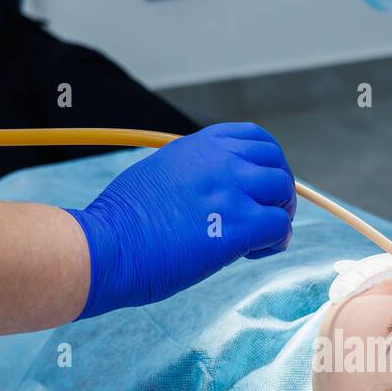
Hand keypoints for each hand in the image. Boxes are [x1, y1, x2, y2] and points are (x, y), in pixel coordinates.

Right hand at [67, 122, 295, 317]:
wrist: (108, 244)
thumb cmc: (123, 220)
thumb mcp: (159, 173)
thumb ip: (194, 173)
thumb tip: (214, 191)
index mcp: (202, 145)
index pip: (257, 138)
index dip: (269, 163)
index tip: (262, 185)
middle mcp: (221, 161)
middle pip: (277, 165)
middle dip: (278, 192)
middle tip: (265, 216)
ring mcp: (232, 191)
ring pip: (283, 194)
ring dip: (278, 216)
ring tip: (258, 238)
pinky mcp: (237, 227)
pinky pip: (279, 228)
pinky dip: (274, 242)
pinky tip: (254, 252)